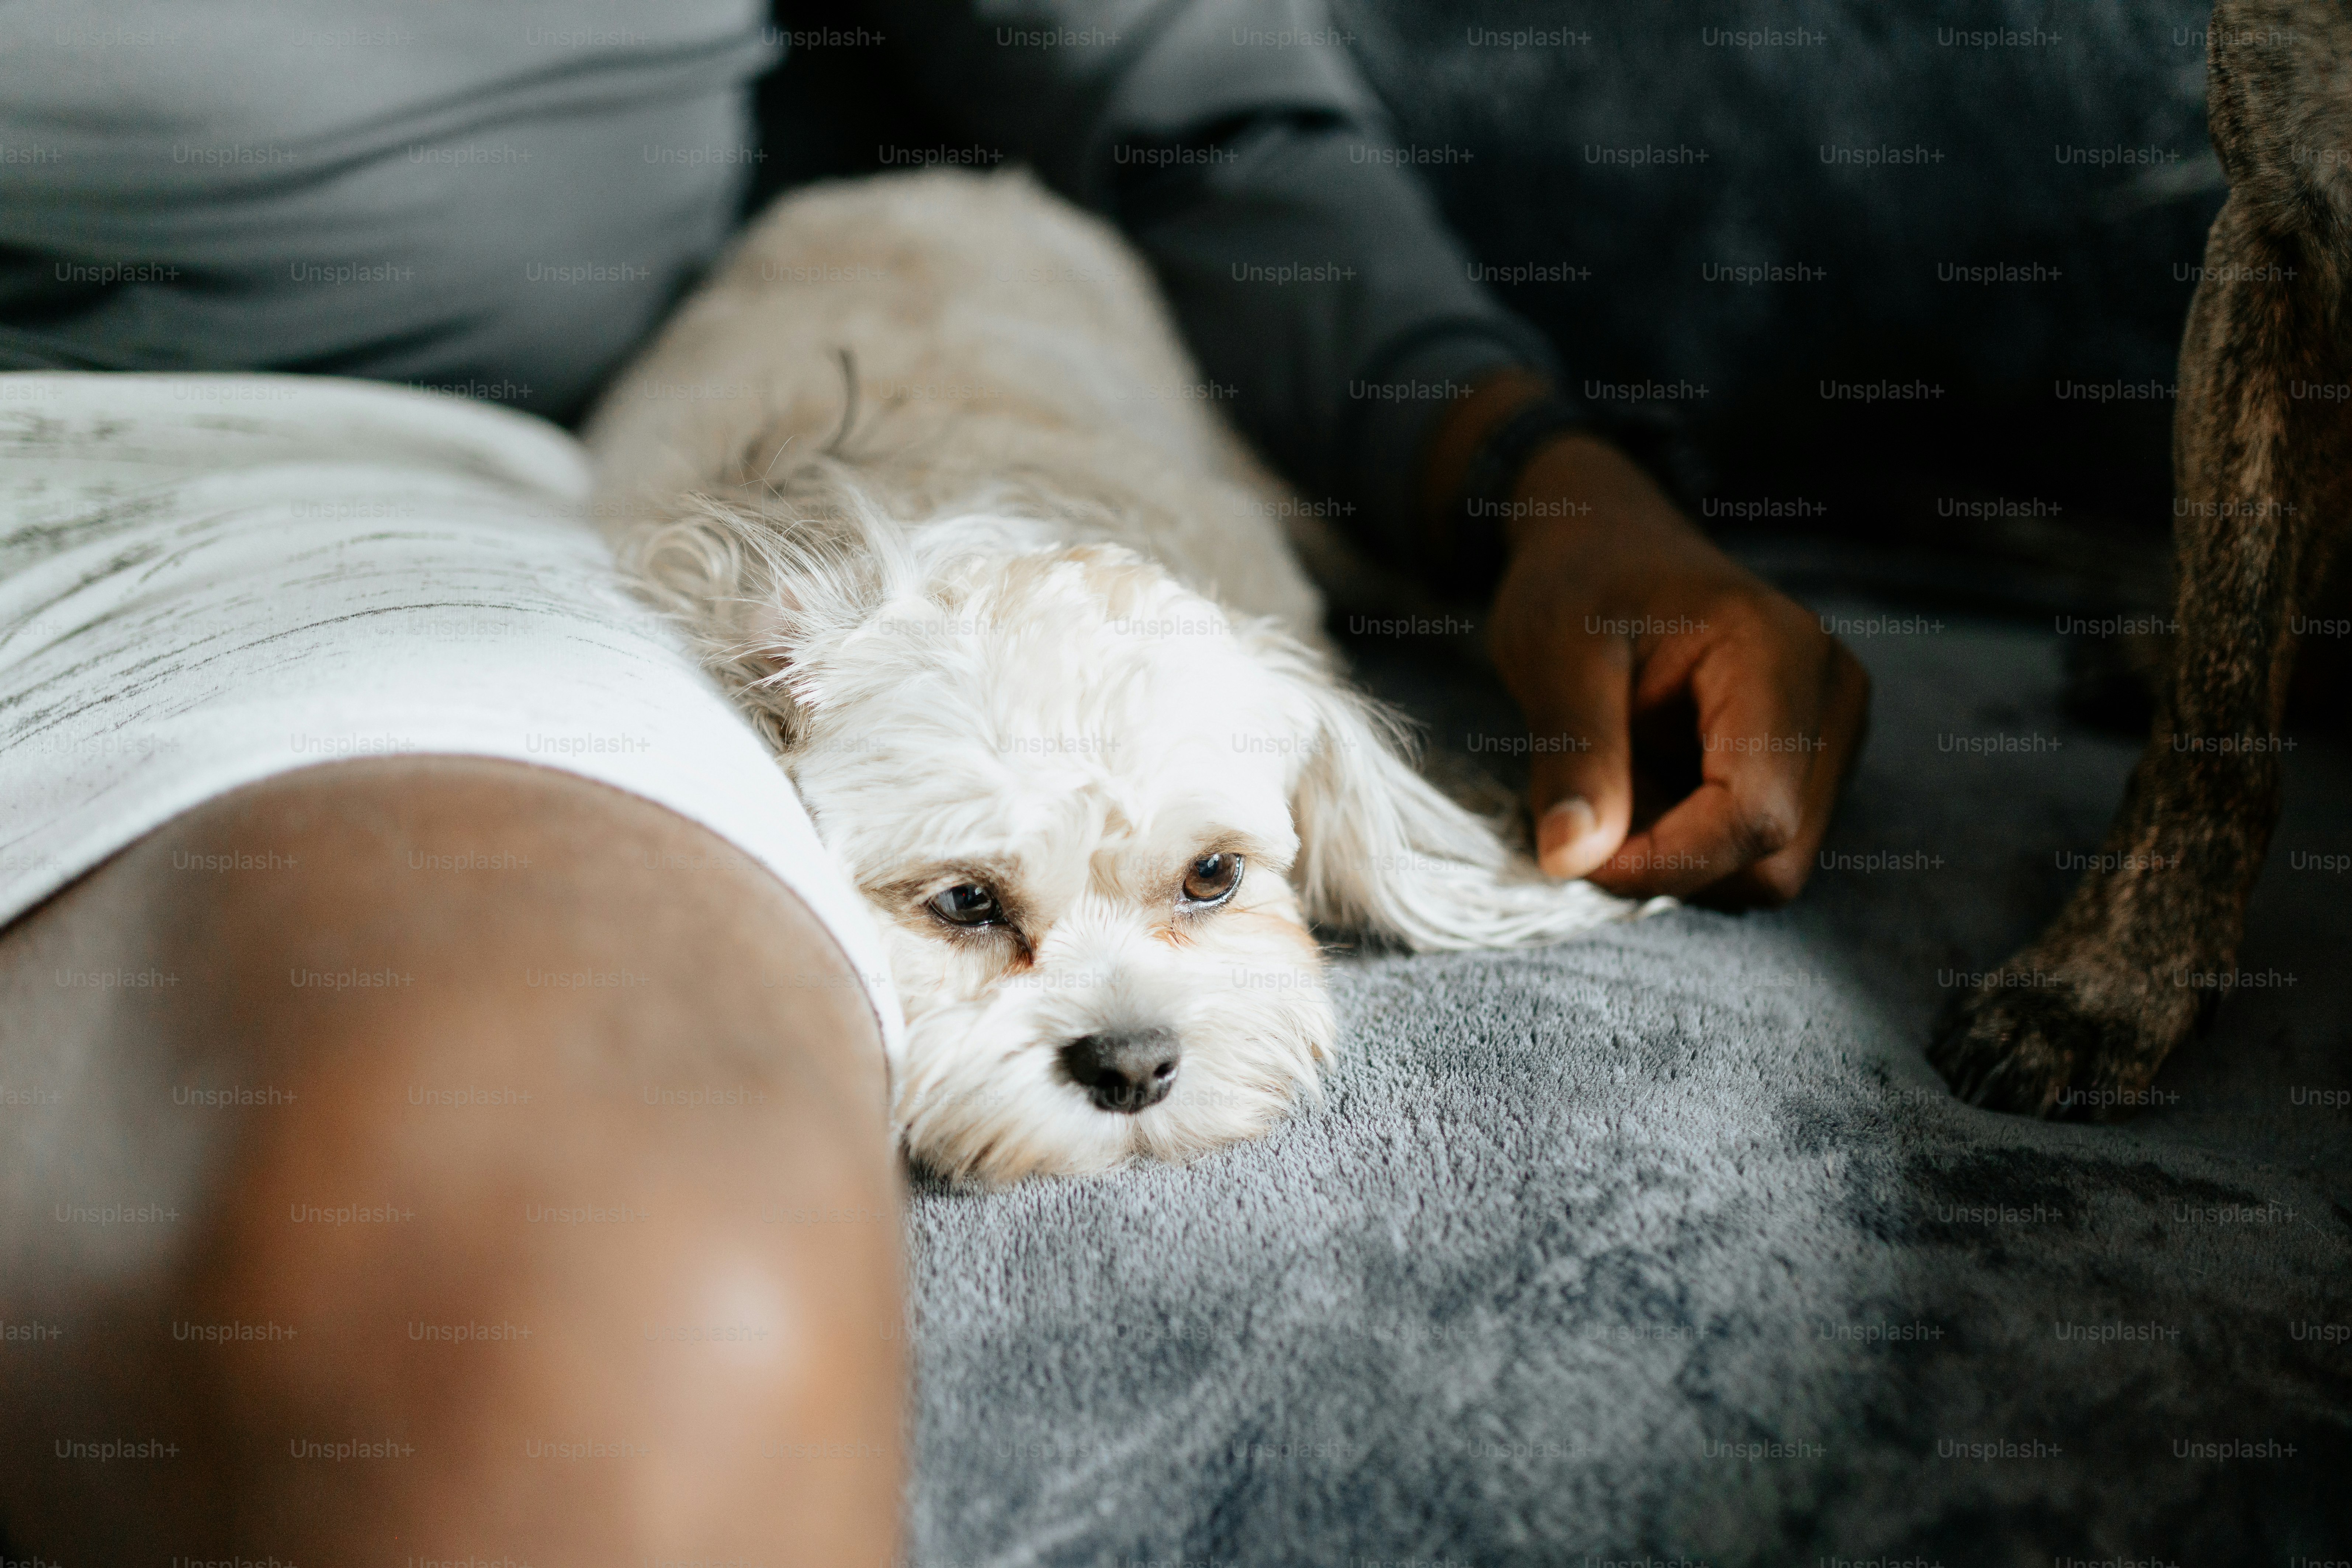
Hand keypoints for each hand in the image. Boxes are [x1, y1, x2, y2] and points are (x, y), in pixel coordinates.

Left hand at [1484, 432, 1869, 905]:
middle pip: (1773, 857)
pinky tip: (1649, 784)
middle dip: (1672, 863)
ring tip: (1620, 783)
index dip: (1668, 861)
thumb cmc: (1580, 583)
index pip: (1756, 813)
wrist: (1607, 545)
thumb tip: (1572, 860)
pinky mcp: (1811, 762)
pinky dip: (1692, 844)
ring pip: (1768, 866)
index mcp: (1780, 653)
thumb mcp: (1553, 655)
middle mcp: (1831, 697)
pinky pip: (1758, 849)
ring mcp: (1832, 733)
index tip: (1580, 855)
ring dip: (1679, 856)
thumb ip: (1573, 756)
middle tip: (1591, 812)